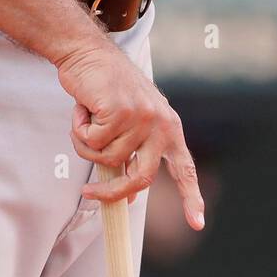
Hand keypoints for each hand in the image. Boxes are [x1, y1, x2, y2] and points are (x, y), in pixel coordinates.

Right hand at [55, 41, 204, 230]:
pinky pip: (93, 142)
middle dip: (112, 192)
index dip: (190, 197)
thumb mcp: (128, 121)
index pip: (184, 168)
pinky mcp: (121, 112)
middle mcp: (161, 123)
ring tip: (85, 121)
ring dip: (87, 145)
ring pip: (109, 159)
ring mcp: (143, 117)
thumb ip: (133, 151)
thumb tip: (129, 196)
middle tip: (88, 195)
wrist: (88, 52)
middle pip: (141, 178)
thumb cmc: (104, 89)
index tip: (196, 224)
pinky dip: (79, 131)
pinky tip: (82, 109)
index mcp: (169, 127)